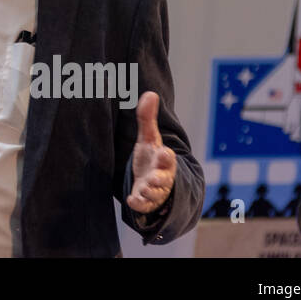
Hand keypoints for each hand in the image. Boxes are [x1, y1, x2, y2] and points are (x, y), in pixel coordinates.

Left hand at [127, 90, 176, 214]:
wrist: (151, 182)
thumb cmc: (150, 158)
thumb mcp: (148, 139)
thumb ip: (148, 118)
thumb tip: (150, 93)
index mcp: (163, 160)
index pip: (168, 158)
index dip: (166, 156)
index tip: (165, 152)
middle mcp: (161, 177)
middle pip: (164, 178)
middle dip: (160, 178)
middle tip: (154, 177)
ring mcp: (154, 190)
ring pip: (155, 194)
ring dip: (149, 192)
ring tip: (143, 189)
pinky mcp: (146, 202)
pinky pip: (144, 205)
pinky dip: (139, 204)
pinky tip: (132, 200)